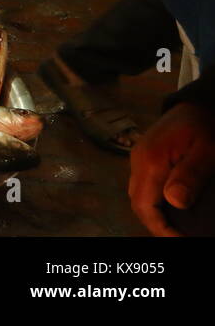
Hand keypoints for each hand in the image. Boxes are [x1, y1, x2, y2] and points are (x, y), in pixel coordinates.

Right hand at [129, 102, 214, 235]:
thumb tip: (175, 202)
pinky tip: (170, 208)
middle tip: (180, 238)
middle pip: (137, 202)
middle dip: (155, 225)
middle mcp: (138, 160)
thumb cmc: (206, 127)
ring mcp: (138, 157)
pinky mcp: (144, 156)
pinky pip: (142, 185)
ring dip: (153, 214)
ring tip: (176, 228)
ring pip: (137, 195)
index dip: (159, 228)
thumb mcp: (207, 152)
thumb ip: (190, 176)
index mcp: (151, 161)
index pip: (144, 204)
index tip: (181, 240)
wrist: (198, 103)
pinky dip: (152, 202)